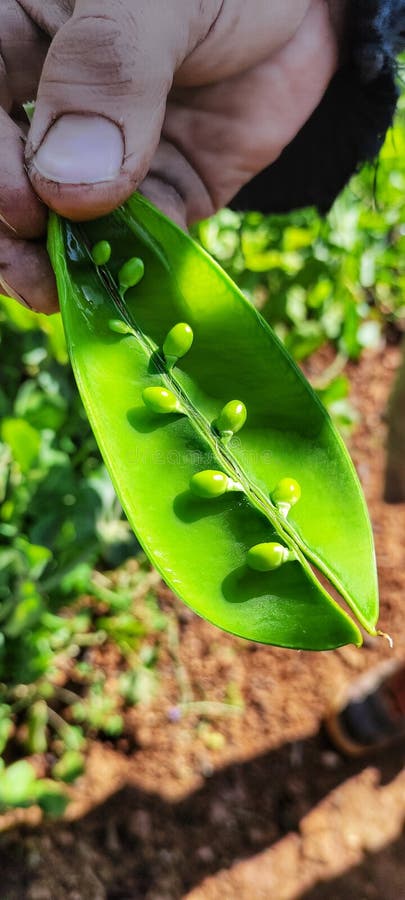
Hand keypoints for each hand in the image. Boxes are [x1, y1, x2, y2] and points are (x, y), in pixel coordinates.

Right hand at [0, 0, 341, 312]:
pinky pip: (139, 240)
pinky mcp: (162, 192)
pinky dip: (134, 270)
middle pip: (9, 174)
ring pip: (64, 219)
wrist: (311, 6)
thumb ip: (110, 73)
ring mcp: (108, 154)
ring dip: (63, 262)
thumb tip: (66, 184)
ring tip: (70, 295)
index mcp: (26, 33)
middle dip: (13, 231)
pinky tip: (131, 293)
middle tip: (39, 272)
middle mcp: (54, 100)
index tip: (23, 206)